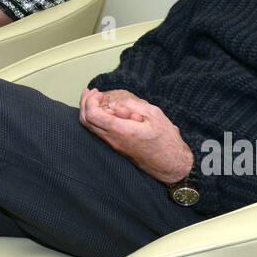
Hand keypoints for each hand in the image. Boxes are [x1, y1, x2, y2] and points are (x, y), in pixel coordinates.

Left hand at [78, 87, 193, 182]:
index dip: (91, 101)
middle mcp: (113, 140)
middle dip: (85, 103)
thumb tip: (115, 104)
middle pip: (86, 121)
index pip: (92, 115)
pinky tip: (106, 110)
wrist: (171, 165)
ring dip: (89, 111)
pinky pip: (99, 132)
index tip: (99, 92)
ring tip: (97, 98)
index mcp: (122, 131)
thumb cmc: (166, 140)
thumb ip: (132, 105)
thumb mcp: (154, 114)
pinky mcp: (117, 148)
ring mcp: (113, 146)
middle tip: (92, 92)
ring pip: (90, 128)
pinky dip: (97, 119)